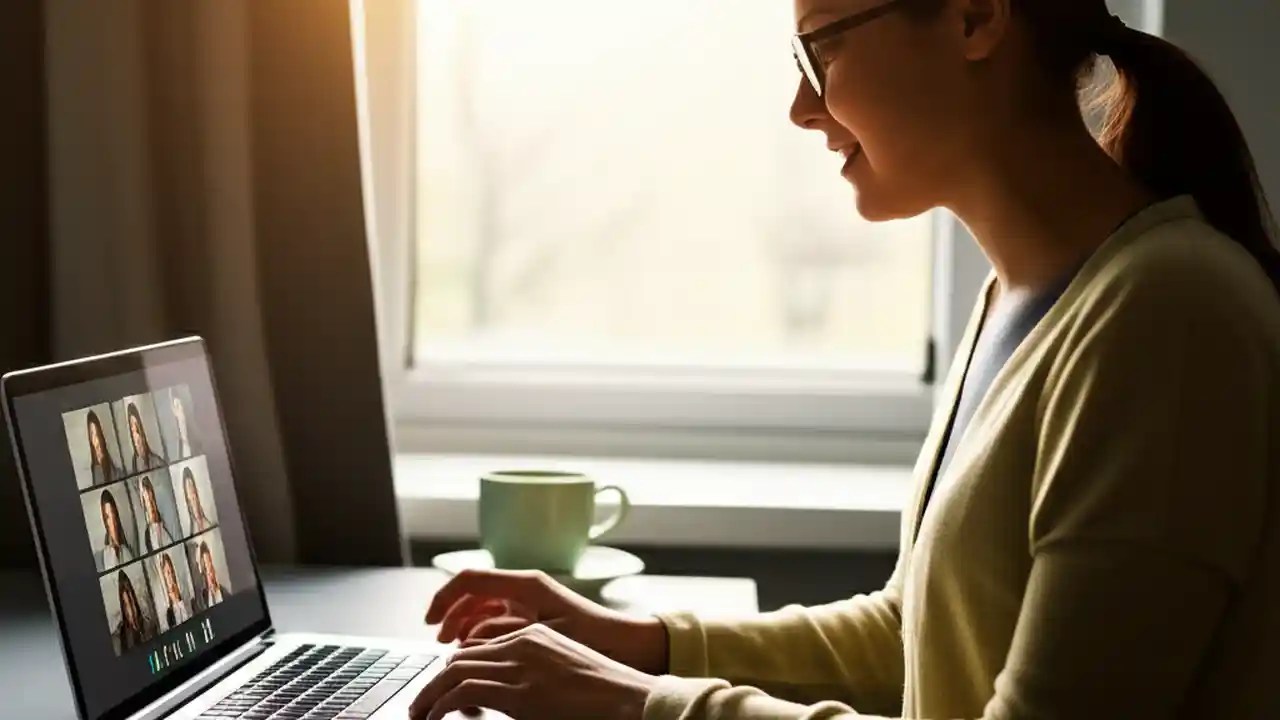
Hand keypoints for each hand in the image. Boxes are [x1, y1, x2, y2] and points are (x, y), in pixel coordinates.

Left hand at [408, 623, 657, 719]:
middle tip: (422, 705)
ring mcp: (520, 663)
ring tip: (420, 714)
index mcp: (536, 635)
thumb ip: (534, 676)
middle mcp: (523, 642)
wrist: (630, 701)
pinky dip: (440, 706)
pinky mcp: (518, 689)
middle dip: (434, 682)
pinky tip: (434, 718)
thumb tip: (511, 697)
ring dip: (429, 695)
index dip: (456, 670)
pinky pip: (462, 692)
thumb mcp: (565, 673)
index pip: (479, 645)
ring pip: (453, 671)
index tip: (445, 692)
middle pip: (460, 655)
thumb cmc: (607, 695)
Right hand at [425, 569, 667, 673]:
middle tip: (442, 643)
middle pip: (473, 595)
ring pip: (484, 610)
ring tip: (458, 651)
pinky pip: (499, 620)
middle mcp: (525, 587)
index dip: (443, 598)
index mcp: (526, 584)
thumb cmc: (595, 637)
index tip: (429, 622)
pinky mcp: (536, 616)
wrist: (631, 644)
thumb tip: (467, 640)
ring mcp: (530, 601)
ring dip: (466, 628)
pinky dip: (484, 634)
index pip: (470, 580)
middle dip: (452, 617)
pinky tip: (481, 653)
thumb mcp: (543, 635)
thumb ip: (503, 633)